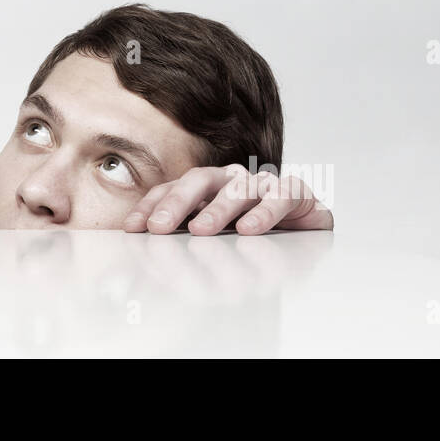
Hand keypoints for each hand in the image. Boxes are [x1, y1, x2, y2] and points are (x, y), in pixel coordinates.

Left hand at [122, 164, 333, 235]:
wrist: (307, 230)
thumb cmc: (253, 234)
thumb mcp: (214, 241)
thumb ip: (183, 243)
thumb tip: (143, 260)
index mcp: (207, 188)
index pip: (172, 189)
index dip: (150, 206)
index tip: (132, 229)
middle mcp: (231, 180)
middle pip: (199, 180)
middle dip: (176, 203)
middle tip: (158, 227)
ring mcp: (262, 182)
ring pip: (237, 188)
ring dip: (217, 210)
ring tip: (200, 230)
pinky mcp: (294, 191)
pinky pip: (279, 195)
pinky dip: (264, 212)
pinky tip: (249, 229)